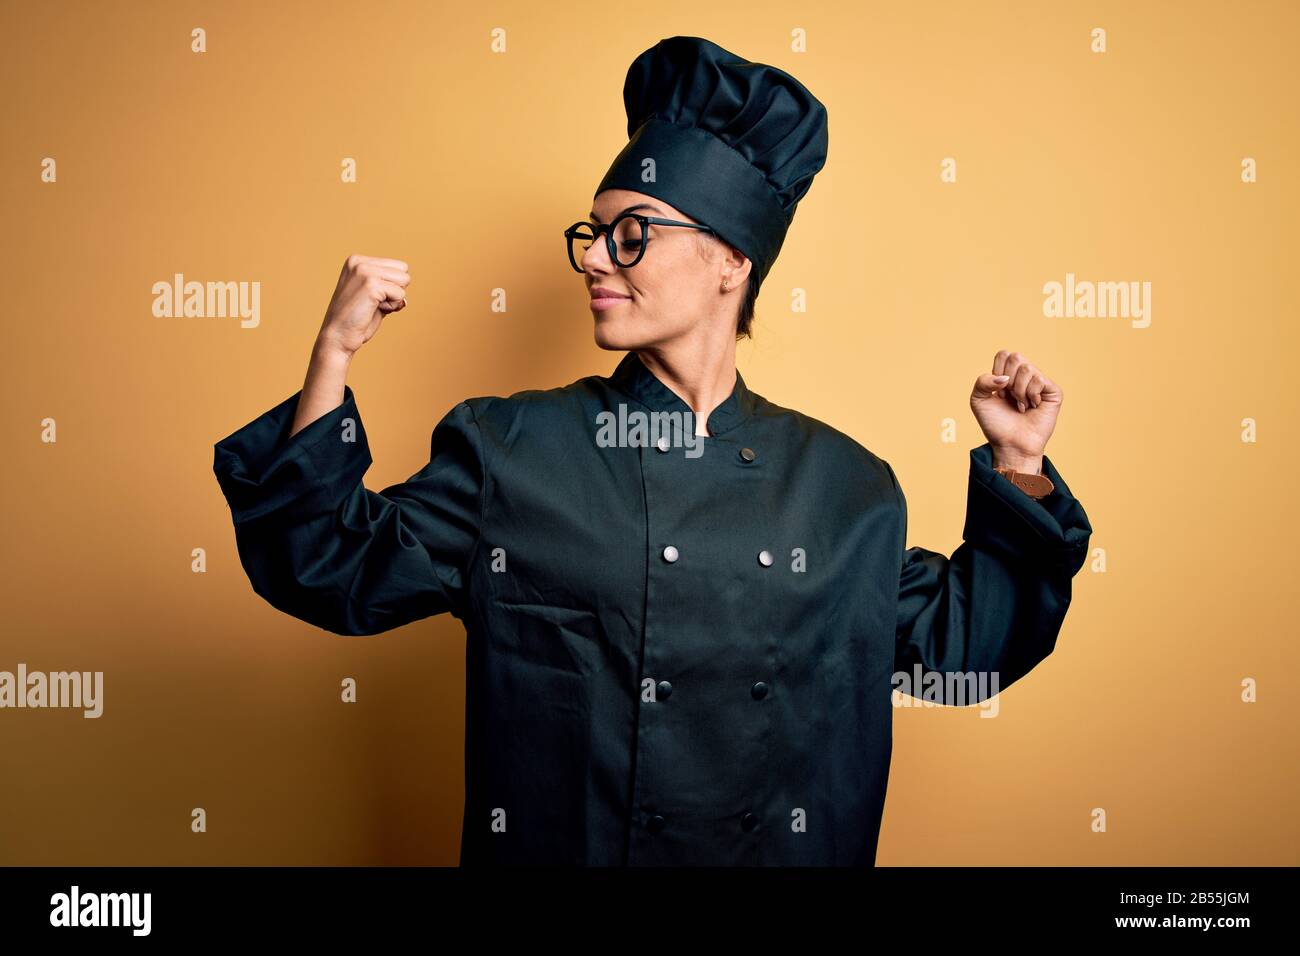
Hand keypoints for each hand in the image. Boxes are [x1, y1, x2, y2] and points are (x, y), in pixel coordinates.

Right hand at [316, 254, 410, 356]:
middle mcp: (359, 262)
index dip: (392, 287)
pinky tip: (372, 310)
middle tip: (373, 304)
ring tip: (372, 306)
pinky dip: (392, 306)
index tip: (372, 298)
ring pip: (404, 280)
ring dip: (394, 298)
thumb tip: (404, 300)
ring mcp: (364, 271)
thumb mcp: (373, 298)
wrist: (337, 337)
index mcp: (357, 260)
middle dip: (395, 291)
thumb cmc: (355, 321)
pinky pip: (400, 294)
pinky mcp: (371, 284)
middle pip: (403, 271)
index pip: (397, 266)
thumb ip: (388, 290)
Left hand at [969, 350, 1061, 472]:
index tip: (998, 393)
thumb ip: (982, 381)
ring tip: (1020, 406)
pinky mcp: (1053, 391)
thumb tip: (1004, 378)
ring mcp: (1040, 382)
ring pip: (1027, 369)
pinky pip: (1040, 379)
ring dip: (1019, 391)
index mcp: (1008, 373)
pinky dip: (1031, 394)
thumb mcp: (978, 400)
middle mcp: (1025, 375)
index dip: (997, 372)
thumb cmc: (995, 424)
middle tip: (1010, 399)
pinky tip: (1032, 406)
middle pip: (1016, 357)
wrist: (1010, 444)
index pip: (1004, 354)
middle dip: (1008, 381)